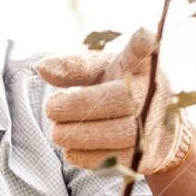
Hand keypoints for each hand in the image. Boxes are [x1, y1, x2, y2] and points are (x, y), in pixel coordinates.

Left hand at [37, 27, 195, 173]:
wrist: (154, 130)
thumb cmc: (118, 91)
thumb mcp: (101, 72)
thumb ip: (74, 68)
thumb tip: (41, 67)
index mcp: (142, 66)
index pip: (146, 51)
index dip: (143, 44)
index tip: (141, 34)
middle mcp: (153, 94)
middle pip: (118, 100)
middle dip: (77, 106)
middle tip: (51, 108)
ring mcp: (153, 127)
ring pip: (116, 135)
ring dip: (77, 135)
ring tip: (57, 131)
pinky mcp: (144, 158)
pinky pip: (113, 161)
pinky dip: (85, 156)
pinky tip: (71, 148)